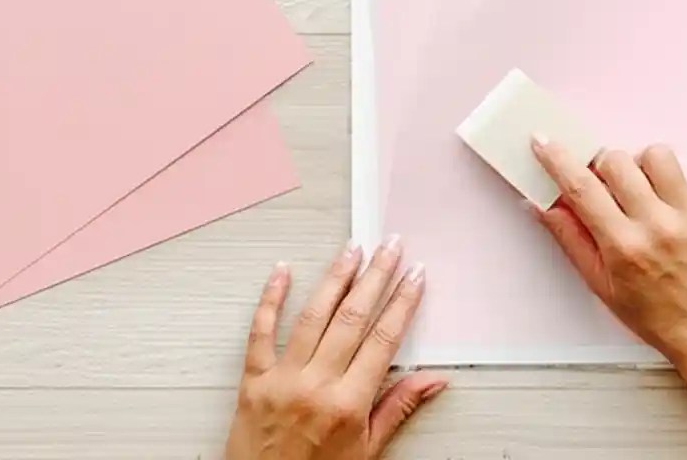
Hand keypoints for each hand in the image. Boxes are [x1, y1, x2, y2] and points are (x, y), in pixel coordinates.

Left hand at [224, 238, 446, 459]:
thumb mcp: (367, 451)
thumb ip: (398, 408)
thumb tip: (434, 380)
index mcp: (348, 404)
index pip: (384, 340)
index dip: (403, 303)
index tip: (415, 277)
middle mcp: (315, 385)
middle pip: (353, 318)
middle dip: (376, 277)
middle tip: (391, 247)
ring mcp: (281, 379)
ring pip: (313, 316)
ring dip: (336, 278)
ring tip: (353, 250)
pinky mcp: (252, 381)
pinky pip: (260, 332)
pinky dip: (271, 299)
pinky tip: (283, 273)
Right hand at [531, 139, 686, 369]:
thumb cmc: (658, 317)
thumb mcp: (601, 286)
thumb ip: (571, 240)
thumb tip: (544, 208)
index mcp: (623, 248)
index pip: (581, 188)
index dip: (557, 160)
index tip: (545, 144)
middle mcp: (655, 226)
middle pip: (615, 161)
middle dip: (598, 165)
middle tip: (600, 185)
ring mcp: (685, 214)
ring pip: (651, 155)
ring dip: (635, 165)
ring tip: (635, 191)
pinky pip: (678, 170)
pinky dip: (661, 176)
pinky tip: (659, 201)